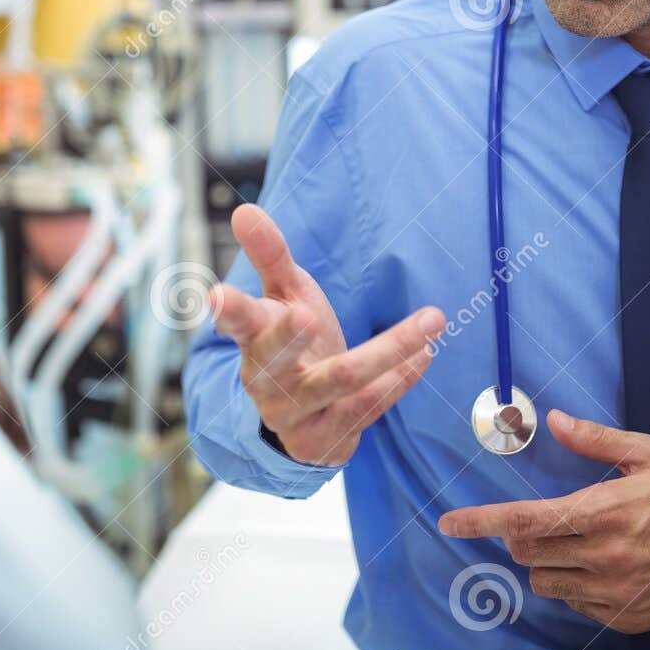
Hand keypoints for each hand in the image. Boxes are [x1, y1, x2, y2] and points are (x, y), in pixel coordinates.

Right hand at [209, 204, 444, 466]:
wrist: (299, 417)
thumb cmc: (290, 341)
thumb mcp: (282, 297)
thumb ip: (270, 256)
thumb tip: (244, 209)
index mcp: (253, 341)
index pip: (238, 323)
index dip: (229, 311)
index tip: (217, 296)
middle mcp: (267, 381)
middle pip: (278, 357)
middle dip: (290, 337)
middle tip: (306, 314)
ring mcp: (295, 414)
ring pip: (342, 380)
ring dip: (390, 350)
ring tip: (431, 320)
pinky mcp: (325, 440)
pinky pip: (367, 406)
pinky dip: (400, 378)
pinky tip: (425, 353)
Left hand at [437, 410, 649, 632]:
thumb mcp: (646, 453)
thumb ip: (593, 439)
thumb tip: (551, 419)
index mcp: (603, 512)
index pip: (525, 521)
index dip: (481, 522)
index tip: (450, 522)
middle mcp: (606, 557)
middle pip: (528, 554)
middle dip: (523, 537)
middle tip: (547, 521)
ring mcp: (616, 593)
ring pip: (547, 583)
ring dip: (549, 562)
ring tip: (581, 542)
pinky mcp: (628, 617)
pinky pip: (577, 605)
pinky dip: (577, 586)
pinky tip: (604, 566)